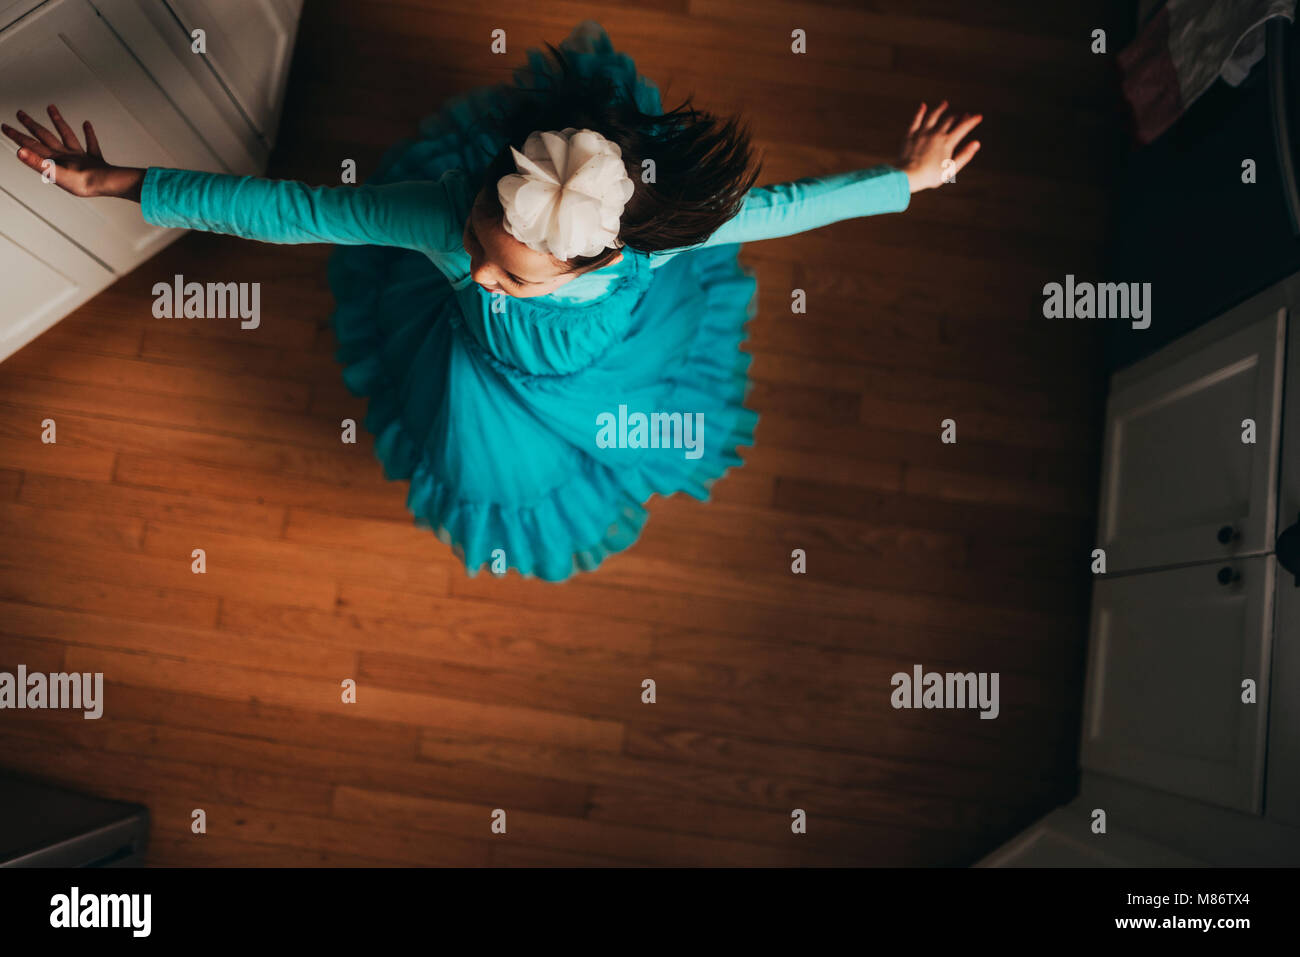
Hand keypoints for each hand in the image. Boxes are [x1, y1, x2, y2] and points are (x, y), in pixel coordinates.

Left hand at [2, 104, 142, 199]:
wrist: (108, 184)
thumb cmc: (85, 183)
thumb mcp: (57, 173)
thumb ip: (37, 162)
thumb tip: (18, 151)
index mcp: (54, 159)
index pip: (31, 144)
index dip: (17, 135)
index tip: (5, 127)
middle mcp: (64, 157)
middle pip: (44, 136)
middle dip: (31, 125)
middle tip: (20, 113)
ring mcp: (79, 158)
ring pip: (66, 135)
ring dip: (57, 122)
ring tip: (51, 108)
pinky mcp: (94, 160)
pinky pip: (90, 144)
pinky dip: (88, 134)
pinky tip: (86, 124)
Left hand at [897, 101, 981, 192]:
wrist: (908, 175)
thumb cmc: (930, 176)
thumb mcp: (951, 169)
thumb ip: (964, 155)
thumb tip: (976, 143)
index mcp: (947, 142)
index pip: (963, 127)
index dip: (972, 121)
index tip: (978, 116)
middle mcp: (936, 133)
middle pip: (949, 120)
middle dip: (957, 117)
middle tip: (962, 115)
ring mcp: (922, 132)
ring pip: (933, 116)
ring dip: (940, 109)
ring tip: (944, 103)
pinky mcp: (910, 134)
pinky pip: (916, 120)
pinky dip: (920, 112)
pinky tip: (923, 106)